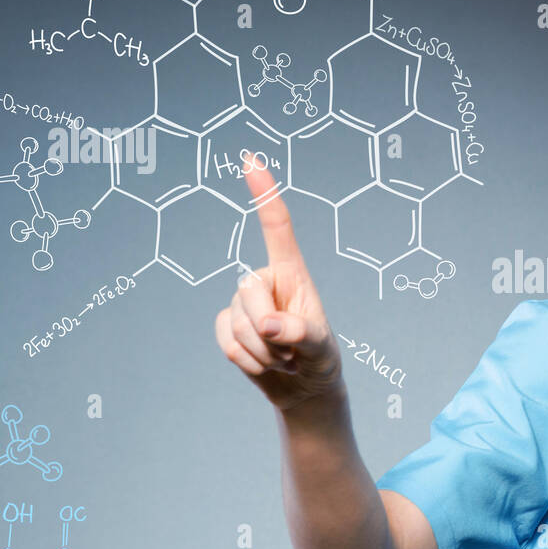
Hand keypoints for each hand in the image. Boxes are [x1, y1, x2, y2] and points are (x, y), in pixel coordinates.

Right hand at [215, 155, 341, 410]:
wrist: (303, 389)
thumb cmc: (320, 359)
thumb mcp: (321, 348)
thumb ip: (300, 333)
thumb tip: (267, 323)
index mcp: (292, 272)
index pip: (276, 227)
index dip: (263, 193)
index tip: (251, 159)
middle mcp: (265, 280)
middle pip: (248, 291)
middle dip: (269, 329)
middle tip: (292, 349)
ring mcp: (243, 303)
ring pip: (238, 324)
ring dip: (263, 352)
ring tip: (284, 357)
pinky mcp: (228, 325)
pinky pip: (226, 342)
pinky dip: (248, 361)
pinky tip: (263, 362)